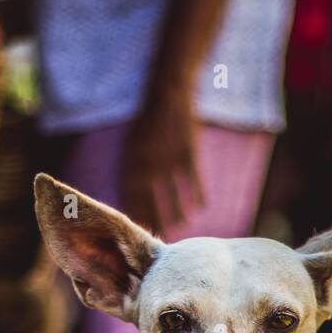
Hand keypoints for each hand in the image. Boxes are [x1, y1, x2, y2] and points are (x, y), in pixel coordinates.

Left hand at [122, 84, 203, 233]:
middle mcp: (149, 162)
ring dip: (178, 213)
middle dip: (156, 221)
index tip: (139, 234)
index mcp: (131, 160)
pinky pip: (194, 181)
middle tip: (162, 239)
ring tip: (182, 225)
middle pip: (152, 201)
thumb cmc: (148, 123)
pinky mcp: (188, 152)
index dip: (136, 216)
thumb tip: (133, 201)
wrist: (168, 93)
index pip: (131, 198)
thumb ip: (132, 171)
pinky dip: (198, 195)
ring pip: (174, 196)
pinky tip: (200, 207)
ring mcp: (169, 158)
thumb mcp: (133, 145)